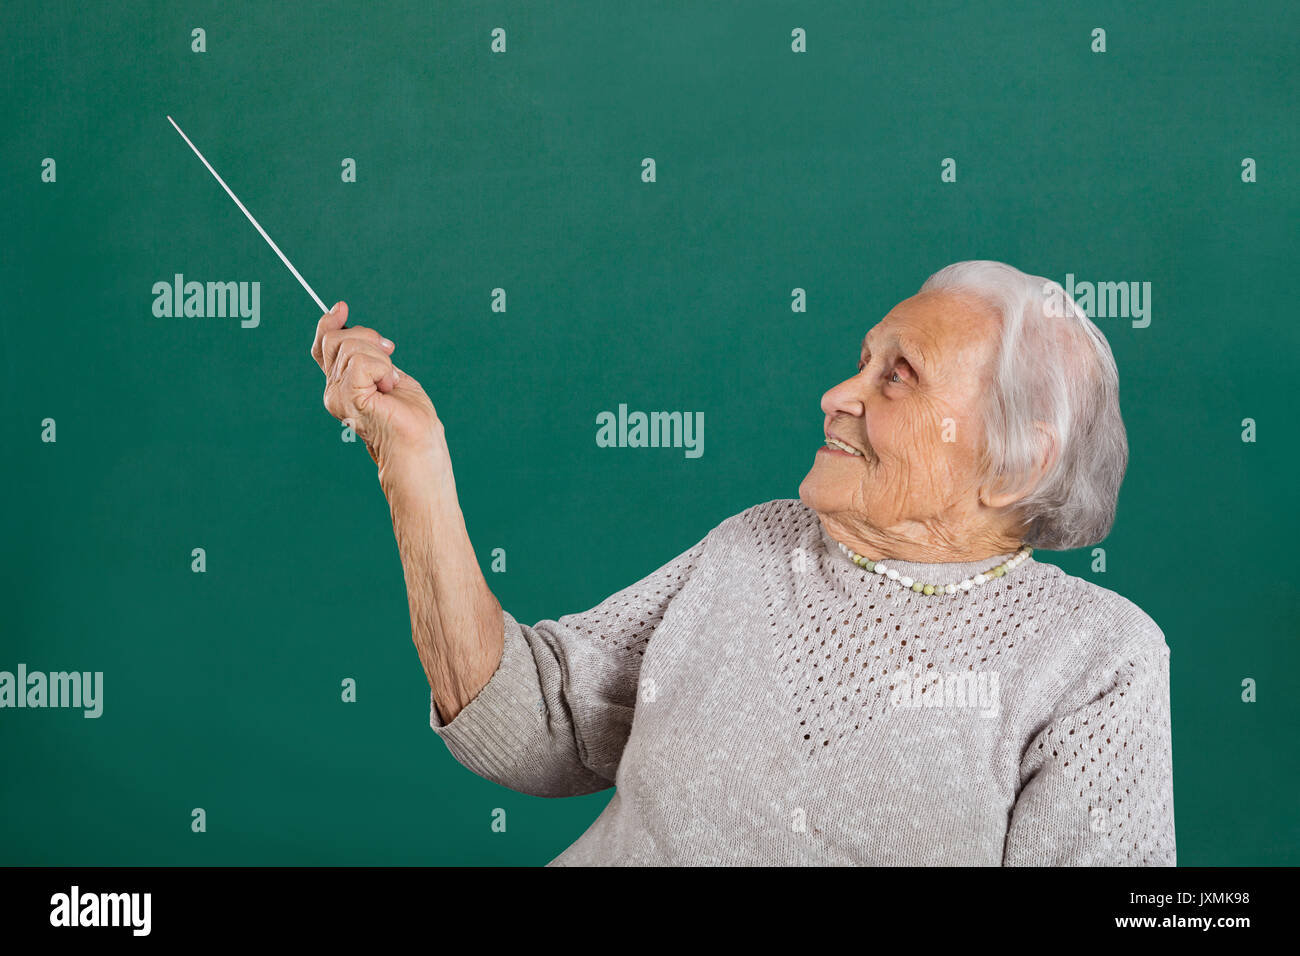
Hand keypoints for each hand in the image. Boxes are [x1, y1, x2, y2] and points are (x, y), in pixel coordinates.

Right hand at [310, 301, 444, 475]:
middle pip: (335, 339)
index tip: (341, 307)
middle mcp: (333, 390)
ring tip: (391, 383)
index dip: (328, 323)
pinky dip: (383, 368)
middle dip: (367, 336)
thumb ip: (369, 355)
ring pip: (350, 348)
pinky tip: (389, 388)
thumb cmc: (410, 415)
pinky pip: (362, 362)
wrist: (419, 446)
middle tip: (391, 354)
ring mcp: (338, 396)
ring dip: (382, 358)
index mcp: (341, 383)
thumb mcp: (388, 372)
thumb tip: (351, 325)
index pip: (323, 345)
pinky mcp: (350, 399)